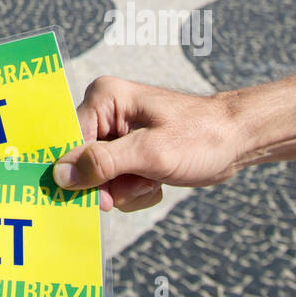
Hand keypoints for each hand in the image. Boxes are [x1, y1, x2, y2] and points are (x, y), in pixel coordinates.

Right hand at [52, 76, 239, 212]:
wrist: (237, 142)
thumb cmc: (200, 137)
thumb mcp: (150, 153)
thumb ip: (103, 163)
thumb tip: (60, 175)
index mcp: (105, 98)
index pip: (70, 139)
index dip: (80, 172)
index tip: (99, 197)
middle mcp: (106, 112)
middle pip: (83, 161)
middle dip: (111, 182)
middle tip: (140, 183)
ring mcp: (117, 133)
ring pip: (100, 178)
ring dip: (127, 189)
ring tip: (154, 179)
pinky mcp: (128, 151)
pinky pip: (116, 182)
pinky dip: (136, 190)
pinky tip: (156, 182)